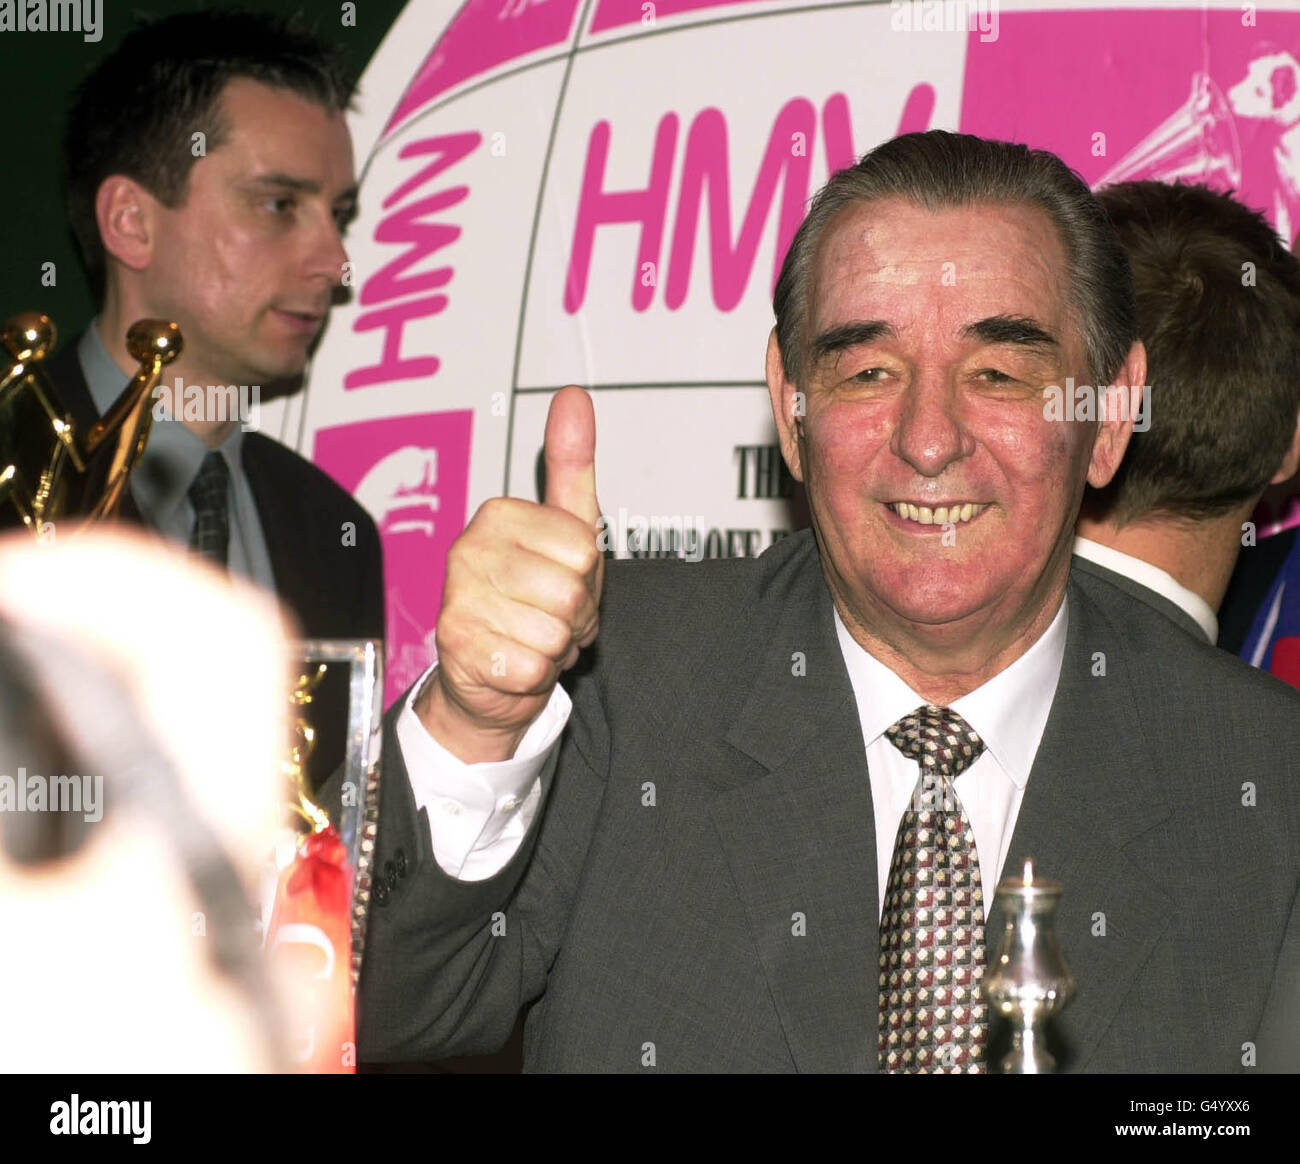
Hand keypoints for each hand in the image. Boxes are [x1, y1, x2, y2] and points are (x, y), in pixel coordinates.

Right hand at [418, 386, 603, 761]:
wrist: (491, 672)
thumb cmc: (534, 595)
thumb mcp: (566, 527)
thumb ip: (571, 463)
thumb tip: (573, 394)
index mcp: (499, 515)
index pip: (585, 550)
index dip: (588, 577)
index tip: (563, 579)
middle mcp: (469, 550)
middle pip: (572, 592)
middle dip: (576, 616)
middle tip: (550, 615)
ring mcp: (458, 599)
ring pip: (554, 632)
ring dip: (557, 646)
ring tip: (532, 636)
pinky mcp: (456, 648)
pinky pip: (533, 667)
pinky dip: (536, 674)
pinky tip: (515, 661)